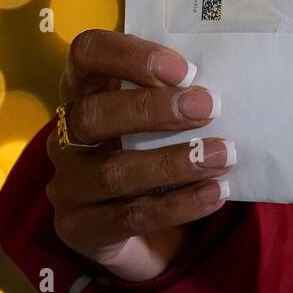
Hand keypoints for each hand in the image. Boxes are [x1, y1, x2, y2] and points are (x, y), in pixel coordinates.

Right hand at [48, 29, 233, 282]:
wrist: (149, 237)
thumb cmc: (160, 155)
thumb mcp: (165, 121)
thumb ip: (180, 95)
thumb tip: (227, 78)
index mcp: (84, 93)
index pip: (87, 55)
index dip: (130, 56)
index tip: (183, 69)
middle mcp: (65, 137)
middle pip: (93, 113)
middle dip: (154, 109)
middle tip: (209, 107)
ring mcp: (67, 186)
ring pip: (114, 172)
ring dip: (175, 162)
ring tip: (222, 156)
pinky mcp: (81, 230)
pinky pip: (130, 216)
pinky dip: (179, 204)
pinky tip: (215, 192)